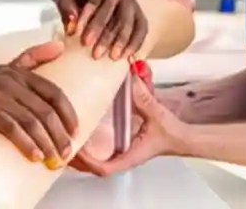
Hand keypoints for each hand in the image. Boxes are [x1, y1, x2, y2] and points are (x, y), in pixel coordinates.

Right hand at [0, 39, 78, 166]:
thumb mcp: (3, 69)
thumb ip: (31, 57)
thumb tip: (60, 46)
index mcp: (18, 72)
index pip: (53, 91)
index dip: (68, 113)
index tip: (75, 133)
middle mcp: (9, 79)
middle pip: (45, 110)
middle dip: (59, 135)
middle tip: (65, 155)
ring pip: (31, 121)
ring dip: (47, 144)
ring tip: (54, 160)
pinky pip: (12, 128)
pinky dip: (27, 144)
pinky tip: (35, 157)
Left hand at [58, 0, 148, 60]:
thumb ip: (66, 6)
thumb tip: (72, 26)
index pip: (95, 0)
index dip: (87, 19)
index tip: (79, 36)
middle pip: (115, 13)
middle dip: (105, 35)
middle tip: (95, 54)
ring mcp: (130, 1)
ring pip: (130, 21)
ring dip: (122, 41)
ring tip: (113, 57)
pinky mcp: (138, 12)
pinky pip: (142, 27)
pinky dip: (136, 42)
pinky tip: (128, 56)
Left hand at [72, 73, 189, 176]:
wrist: (182, 137)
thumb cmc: (171, 132)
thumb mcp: (156, 113)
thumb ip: (143, 96)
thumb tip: (130, 77)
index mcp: (131, 155)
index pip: (103, 168)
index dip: (87, 161)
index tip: (77, 147)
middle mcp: (123, 157)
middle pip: (92, 167)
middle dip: (76, 159)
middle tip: (63, 142)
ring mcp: (121, 154)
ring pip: (94, 161)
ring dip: (79, 154)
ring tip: (66, 138)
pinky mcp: (122, 147)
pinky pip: (101, 152)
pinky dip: (89, 147)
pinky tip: (81, 134)